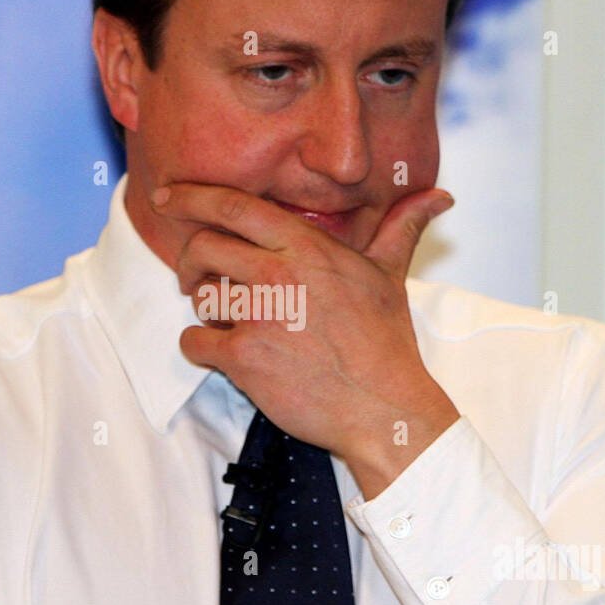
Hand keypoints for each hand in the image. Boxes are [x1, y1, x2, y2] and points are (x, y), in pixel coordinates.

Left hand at [153, 181, 459, 494]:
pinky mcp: (244, 358)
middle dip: (191, 262)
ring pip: (200, 296)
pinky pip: (195, 341)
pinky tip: (220, 354)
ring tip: (232, 323)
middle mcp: (279, 273)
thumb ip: (401, 228)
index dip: (192, 196)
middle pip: (203, 247)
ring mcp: (259, 315)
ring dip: (205, 309)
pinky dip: (199, 347)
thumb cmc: (386, 343)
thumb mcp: (391, 276)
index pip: (235, 206)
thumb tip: (439, 196)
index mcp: (309, 246)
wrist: (383, 408)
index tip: (165, 197)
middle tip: (197, 279)